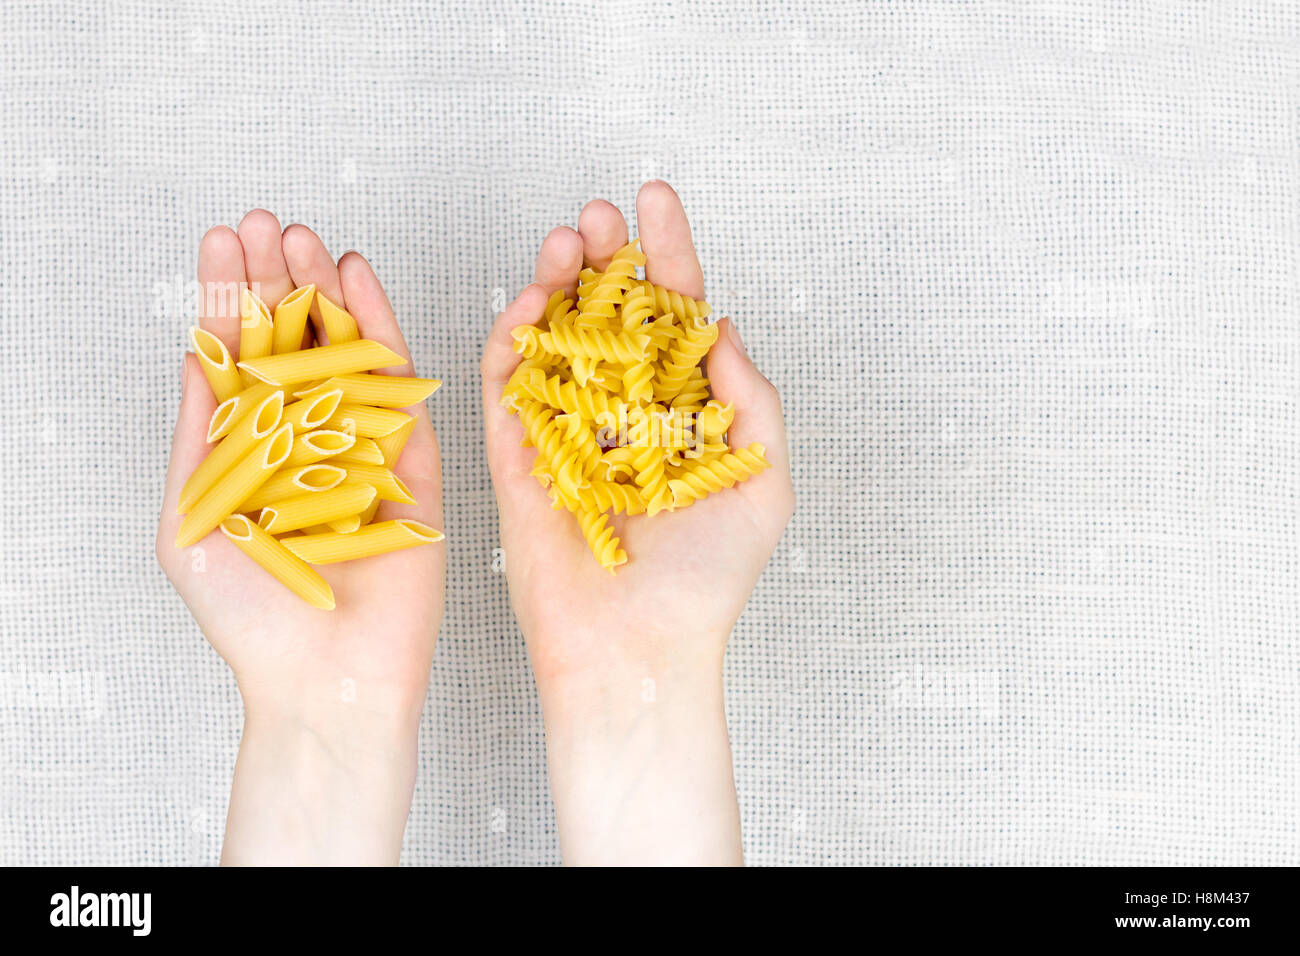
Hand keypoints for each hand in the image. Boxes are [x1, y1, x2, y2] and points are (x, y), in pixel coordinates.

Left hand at [156, 211, 443, 863]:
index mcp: (248, 450)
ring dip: (322, 288)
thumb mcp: (192, 520)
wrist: (330, 676)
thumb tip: (190, 356)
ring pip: (343, 348)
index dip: (225, 296)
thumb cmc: (252, 618)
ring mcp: (360, 442)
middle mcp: (304, 437)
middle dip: (274, 278)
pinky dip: (380, 325)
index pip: (235, 357)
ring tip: (303, 236)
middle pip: (290, 340)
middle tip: (263, 222)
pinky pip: (397, 380)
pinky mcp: (412, 456)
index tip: (219, 241)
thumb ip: (199, 436)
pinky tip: (359, 277)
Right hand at [480, 182, 793, 863]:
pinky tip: (530, 301)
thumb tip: (722, 328)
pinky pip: (507, 387)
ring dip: (553, 284)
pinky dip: (513, 340)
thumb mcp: (762, 481)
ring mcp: (566, 433)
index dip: (665, 256)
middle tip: (596, 216)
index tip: (655, 200)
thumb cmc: (708, 582)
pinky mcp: (517, 458)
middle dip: (602, 260)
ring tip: (563, 239)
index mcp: (679, 415)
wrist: (642, 650)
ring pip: (553, 340)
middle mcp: (621, 415)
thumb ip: (753, 399)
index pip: (671, 320)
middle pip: (606, 318)